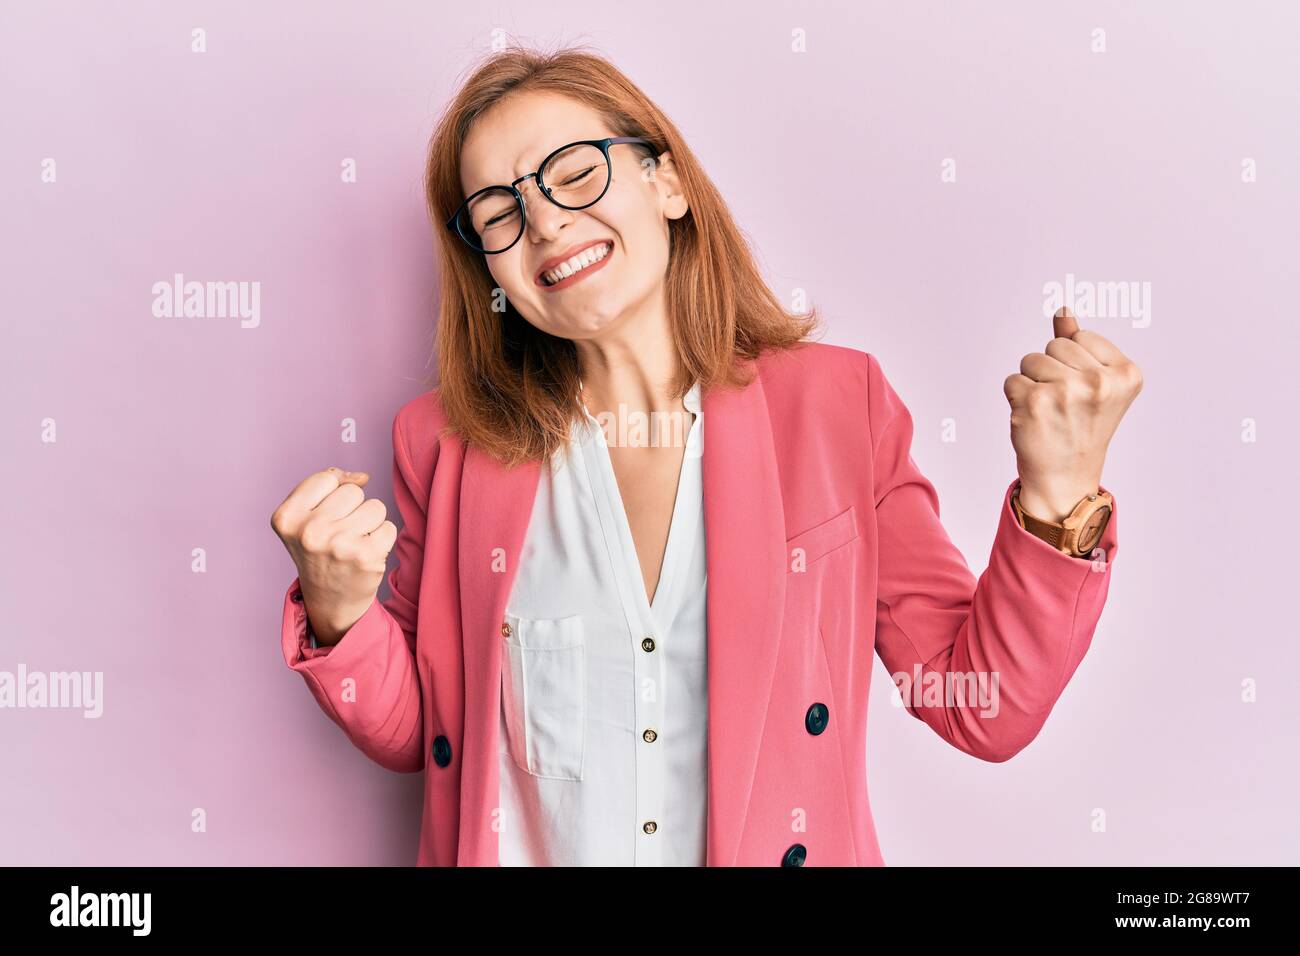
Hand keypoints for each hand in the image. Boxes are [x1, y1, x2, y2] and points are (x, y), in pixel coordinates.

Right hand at [270, 466, 395, 644]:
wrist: (329, 601)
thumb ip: (327, 485)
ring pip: (375, 506)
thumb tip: (362, 477)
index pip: (327, 478)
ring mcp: (338, 545)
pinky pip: (389, 526)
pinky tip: (365, 554)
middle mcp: (309, 531)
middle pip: (353, 491)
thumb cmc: (320, 550)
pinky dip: (382, 539)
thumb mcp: (305, 516)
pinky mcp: (366, 557)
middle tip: (339, 535)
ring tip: (353, 543)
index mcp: (286, 518)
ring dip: (370, 523)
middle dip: (352, 509)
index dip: (333, 494)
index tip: (325, 518)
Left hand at [1003, 307, 1142, 520]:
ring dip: (1032, 383)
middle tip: (1065, 405)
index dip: (1073, 362)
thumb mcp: (1094, 384)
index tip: (1084, 394)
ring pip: (1030, 360)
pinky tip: (1034, 419)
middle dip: (1051, 370)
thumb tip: (1063, 309)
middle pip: (1054, 345)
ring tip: (1050, 411)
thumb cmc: (1079, 427)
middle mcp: (1100, 382)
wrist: (1065, 476)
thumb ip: (1078, 344)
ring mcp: (1067, 392)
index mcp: (1125, 374)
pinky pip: (1012, 380)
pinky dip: (1016, 398)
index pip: (1079, 337)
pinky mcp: (1035, 402)